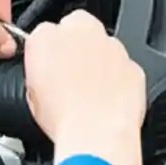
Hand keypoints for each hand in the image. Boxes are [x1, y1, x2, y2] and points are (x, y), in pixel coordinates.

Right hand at [24, 9, 146, 164]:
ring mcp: (112, 47)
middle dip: (76, 47)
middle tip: (71, 76)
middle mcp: (81, 33)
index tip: (50, 68)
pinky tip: (109, 102)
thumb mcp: (32, 93)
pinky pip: (125, 68)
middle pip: (78, 29)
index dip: (48, 53)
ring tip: (91, 94)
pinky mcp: (134, 66)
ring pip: (104, 47)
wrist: (96, 135)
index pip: (44, 33)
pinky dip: (120, 80)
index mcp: (47, 38)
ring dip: (99, 62)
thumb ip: (40, 71)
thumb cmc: (62, 119)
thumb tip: (47, 77)